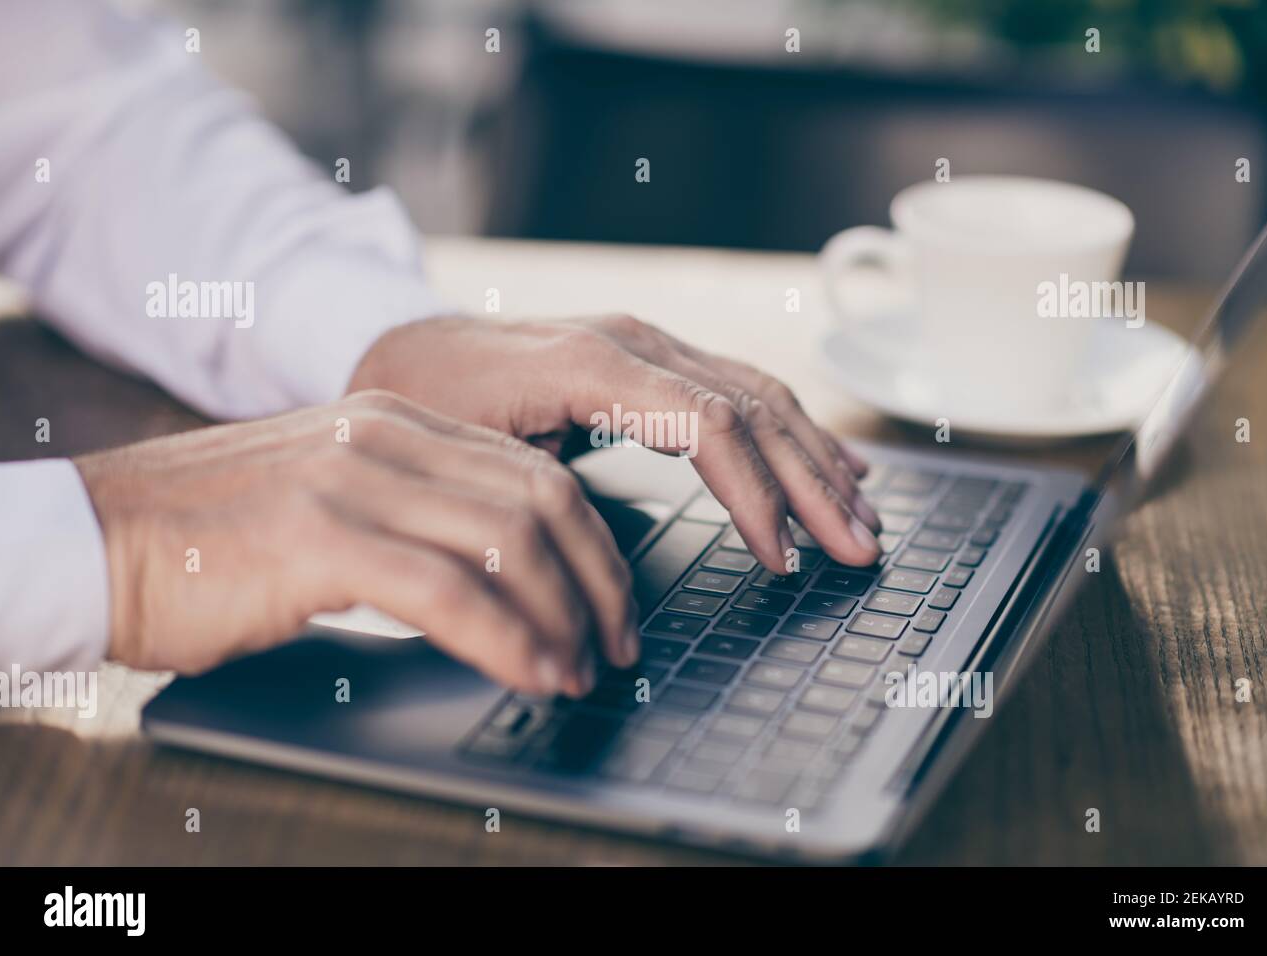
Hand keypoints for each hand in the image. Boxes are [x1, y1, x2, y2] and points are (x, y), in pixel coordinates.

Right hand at [74, 390, 636, 691]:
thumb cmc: (213, 537)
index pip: (538, 470)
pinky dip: (507, 639)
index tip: (612, 602)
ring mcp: (355, 480)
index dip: (595, 543)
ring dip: (563, 617)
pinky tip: (529, 673)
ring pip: (511, 541)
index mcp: (400, 420)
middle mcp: (388, 436)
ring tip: (578, 671)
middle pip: (545, 500)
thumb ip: (416, 513)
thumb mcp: (334, 497)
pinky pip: (449, 591)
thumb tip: (505, 573)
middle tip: (616, 644)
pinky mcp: (320, 537)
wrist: (97, 536)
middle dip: (600, 582)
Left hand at [349, 314, 880, 573]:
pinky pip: (741, 390)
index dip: (755, 496)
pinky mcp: (653, 358)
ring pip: (758, 396)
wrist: (402, 343)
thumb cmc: (428, 399)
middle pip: (752, 410)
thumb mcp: (475, 453)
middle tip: (860, 549)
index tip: (782, 559)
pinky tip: (831, 463)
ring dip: (817, 460)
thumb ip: (551, 496)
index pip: (707, 425)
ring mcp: (649, 343)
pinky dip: (793, 433)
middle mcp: (634, 341)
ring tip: (863, 516)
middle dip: (813, 486)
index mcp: (592, 361)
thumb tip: (610, 572)